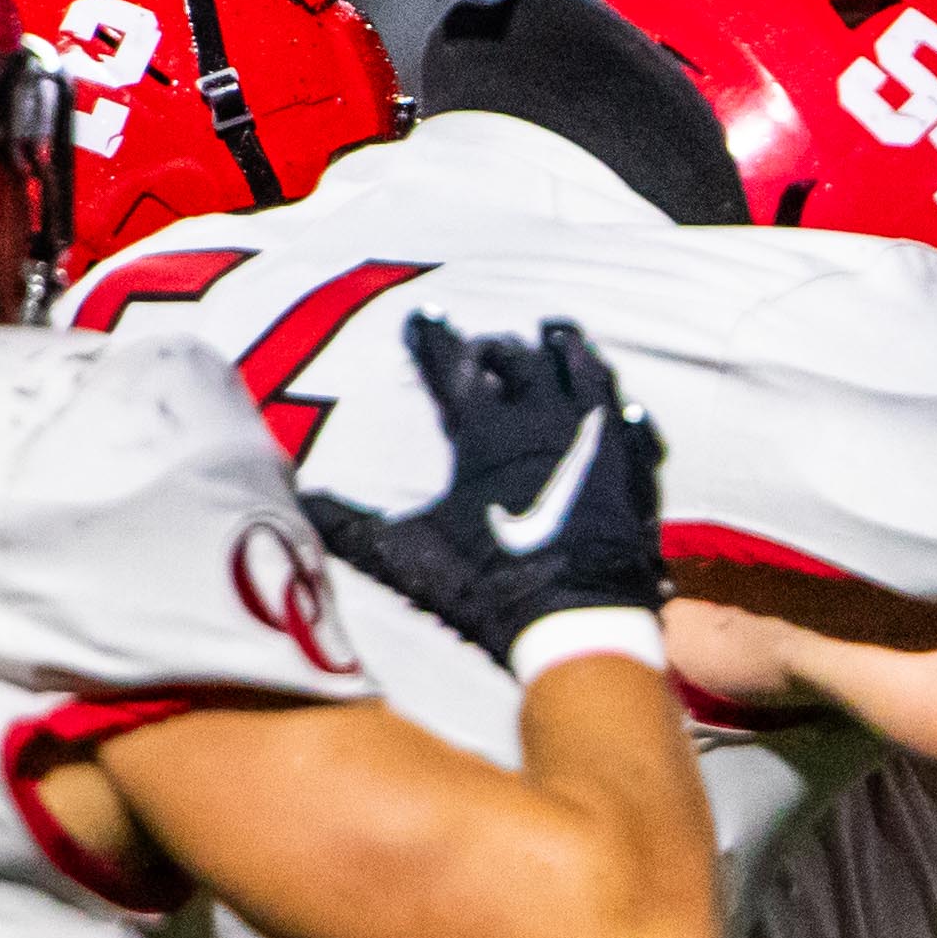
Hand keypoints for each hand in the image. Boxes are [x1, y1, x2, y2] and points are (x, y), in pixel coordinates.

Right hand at [307, 314, 667, 671]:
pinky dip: (628, 412)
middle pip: (524, 361)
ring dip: (571, 352)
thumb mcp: (408, 558)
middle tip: (490, 345)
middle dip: (502, 349)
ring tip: (561, 336)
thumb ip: (350, 528)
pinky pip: (637, 427)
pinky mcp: (637, 471)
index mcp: (488, 431)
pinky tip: (629, 407)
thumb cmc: (490, 583)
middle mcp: (546, 420)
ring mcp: (600, 440)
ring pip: (589, 374)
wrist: (581, 620)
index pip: (452, 369)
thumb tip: (299, 502)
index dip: (434, 341)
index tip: (423, 317)